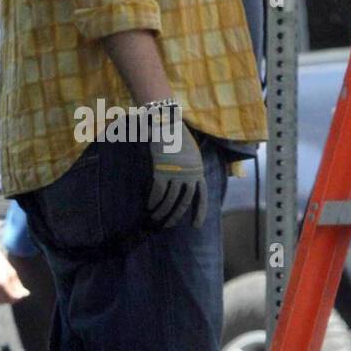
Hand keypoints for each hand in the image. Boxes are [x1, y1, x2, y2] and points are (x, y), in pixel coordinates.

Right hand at [0, 239, 29, 305]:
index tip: (21, 294)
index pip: (13, 297)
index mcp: (2, 282)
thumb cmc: (0, 263)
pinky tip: (0, 293)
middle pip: (5, 301)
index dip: (19, 297)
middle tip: (16, 294)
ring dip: (4, 300)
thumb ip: (19, 285)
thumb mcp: (12, 273)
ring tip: (8, 293)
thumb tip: (26, 294)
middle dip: (12, 299)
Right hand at [146, 112, 206, 228]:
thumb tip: (189, 183)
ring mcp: (176, 174)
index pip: (202, 196)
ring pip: (169, 200)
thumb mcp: (192, 154)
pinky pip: (157, 192)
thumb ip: (191, 169)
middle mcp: (189, 175)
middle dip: (176, 216)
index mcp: (198, 172)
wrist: (169, 124)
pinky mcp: (162, 171)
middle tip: (168, 226)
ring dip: (162, 212)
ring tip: (155, 218)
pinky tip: (149, 205)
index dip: (199, 212)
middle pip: (184, 202)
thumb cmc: (179, 138)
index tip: (196, 225)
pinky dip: (153, 201)